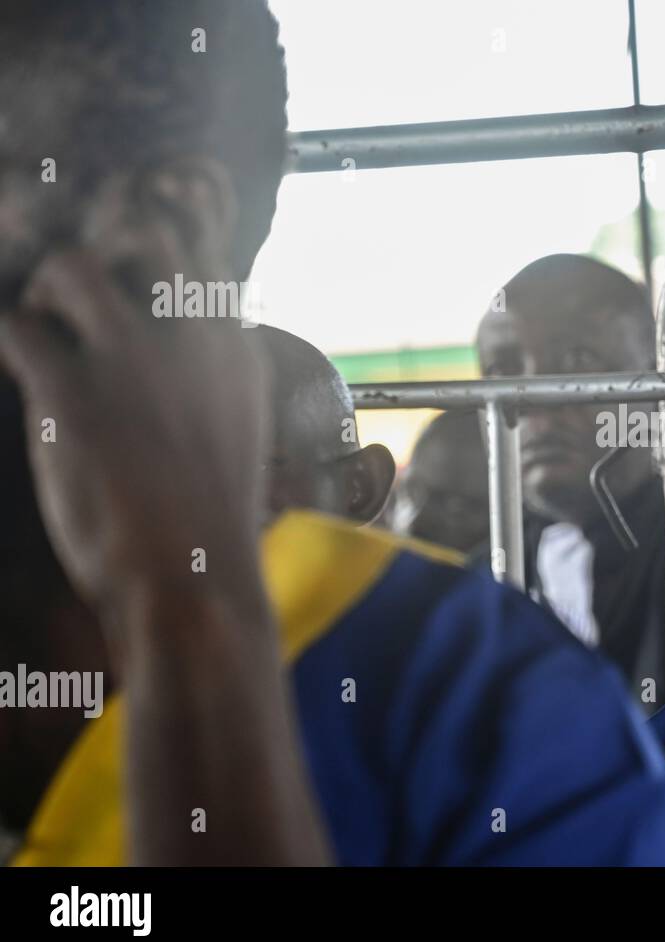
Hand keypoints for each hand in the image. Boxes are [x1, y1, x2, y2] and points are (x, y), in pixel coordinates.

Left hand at [0, 219, 270, 610]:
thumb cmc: (213, 521)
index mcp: (235, 349)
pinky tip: (15, 373)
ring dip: (47, 294)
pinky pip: (14, 326)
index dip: (163, 242)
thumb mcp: (237, 430)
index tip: (134, 264)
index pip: (206, 254)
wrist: (191, 579)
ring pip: (73, 266)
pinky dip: (5, 341)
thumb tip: (194, 349)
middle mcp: (191, 336)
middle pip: (146, 236)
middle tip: (81, 304)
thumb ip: (216, 374)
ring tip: (43, 335)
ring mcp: (134, 357)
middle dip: (106, 257)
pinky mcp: (71, 389)